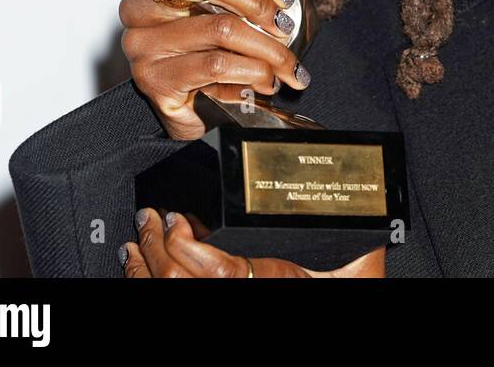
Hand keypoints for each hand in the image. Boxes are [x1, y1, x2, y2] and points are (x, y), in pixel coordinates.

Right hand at [119, 0, 321, 139]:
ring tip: (287, 64)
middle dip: (258, 2)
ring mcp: (143, 41)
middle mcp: (143, 2)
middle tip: (286, 25)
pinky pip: (214, 65)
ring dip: (266, 48)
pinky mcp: (153, 78)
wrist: (198, 114)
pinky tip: (267, 81)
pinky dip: (251, 72)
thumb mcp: (253, 9)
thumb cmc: (219, 53)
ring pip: (218, 26)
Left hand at [121, 208, 385, 277]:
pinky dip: (144, 276)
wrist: (345, 300)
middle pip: (177, 279)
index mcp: (271, 278)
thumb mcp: (354, 260)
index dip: (186, 245)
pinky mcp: (219, 296)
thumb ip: (351, 232)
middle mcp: (243, 291)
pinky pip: (171, 293)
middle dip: (155, 244)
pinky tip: (138, 260)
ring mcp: (224, 297)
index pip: (216, 272)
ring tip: (140, 235)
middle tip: (151, 216)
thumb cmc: (347, 281)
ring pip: (166, 288)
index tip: (177, 218)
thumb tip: (353, 194)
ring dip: (144, 261)